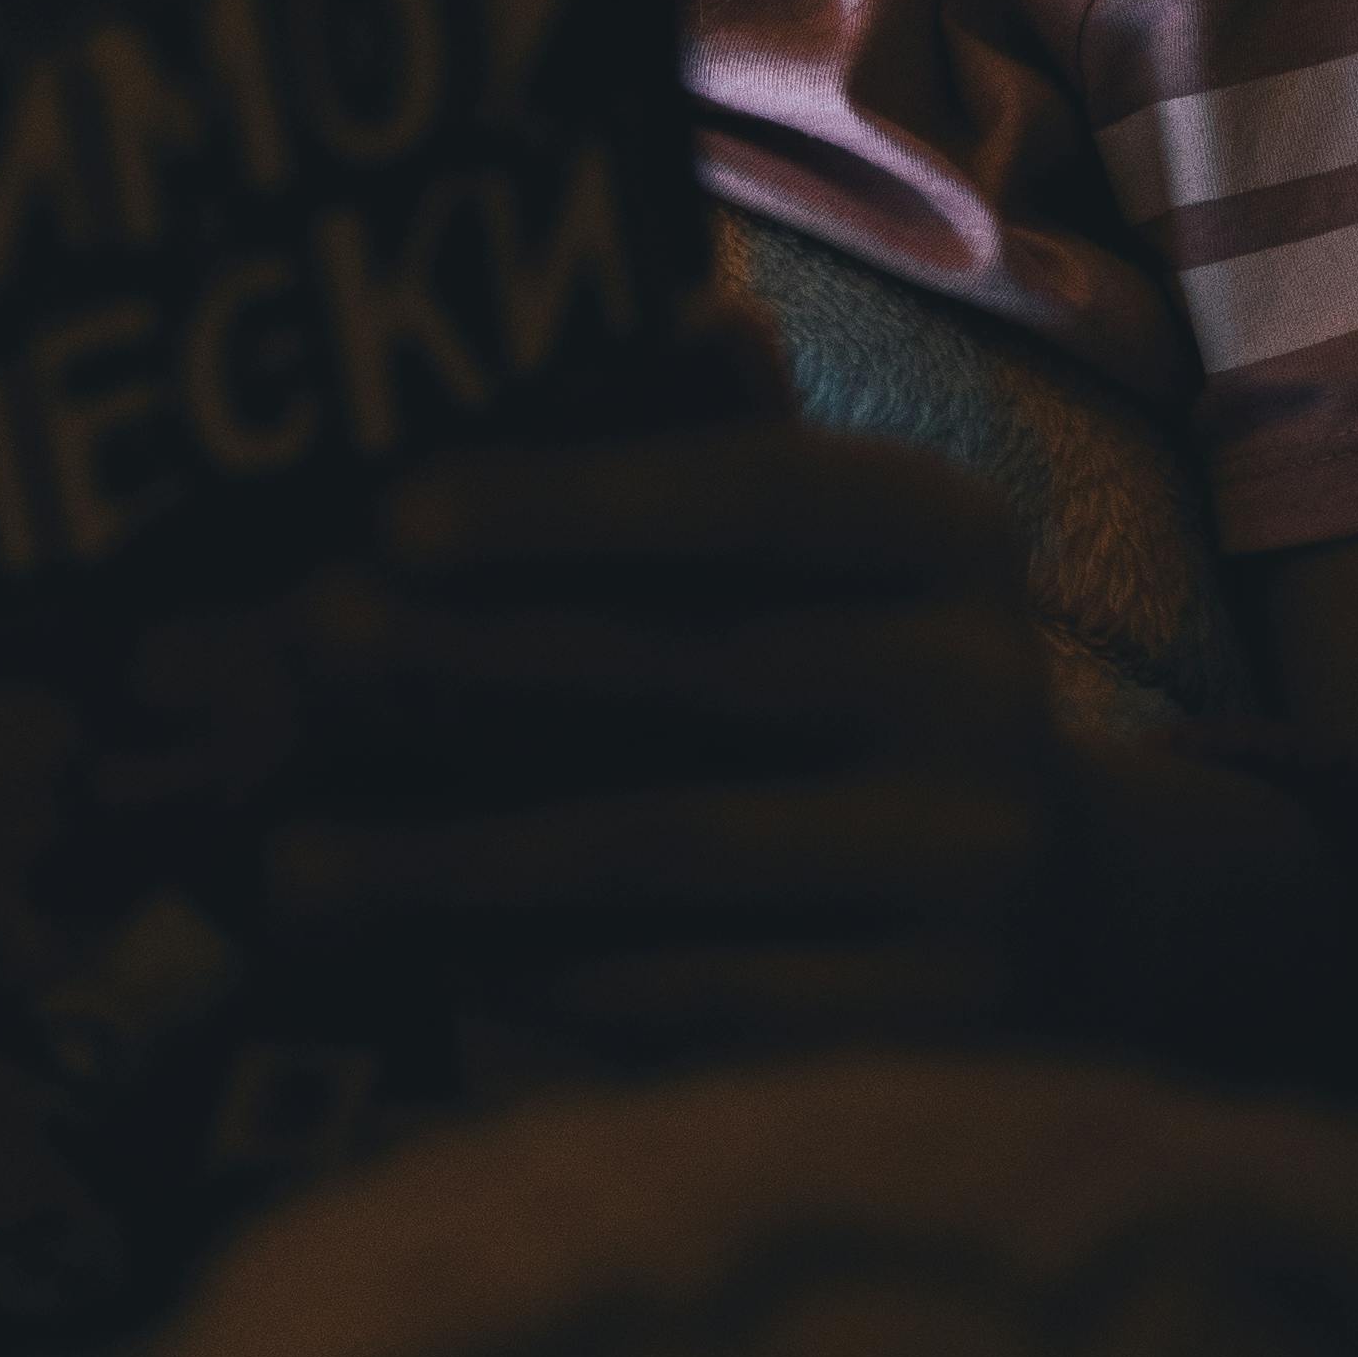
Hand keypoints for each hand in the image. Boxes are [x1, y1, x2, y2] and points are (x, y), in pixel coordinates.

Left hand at [267, 417, 1074, 1065]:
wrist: (1064, 907)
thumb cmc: (863, 679)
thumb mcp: (825, 557)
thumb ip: (702, 458)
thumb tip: (586, 333)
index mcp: (951, 535)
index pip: (752, 493)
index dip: (570, 500)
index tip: (393, 513)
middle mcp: (984, 691)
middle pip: (687, 666)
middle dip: (468, 658)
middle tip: (302, 648)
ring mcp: (967, 869)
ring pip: (662, 849)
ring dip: (456, 848)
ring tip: (293, 857)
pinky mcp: (923, 1023)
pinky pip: (685, 991)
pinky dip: (531, 968)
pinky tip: (417, 947)